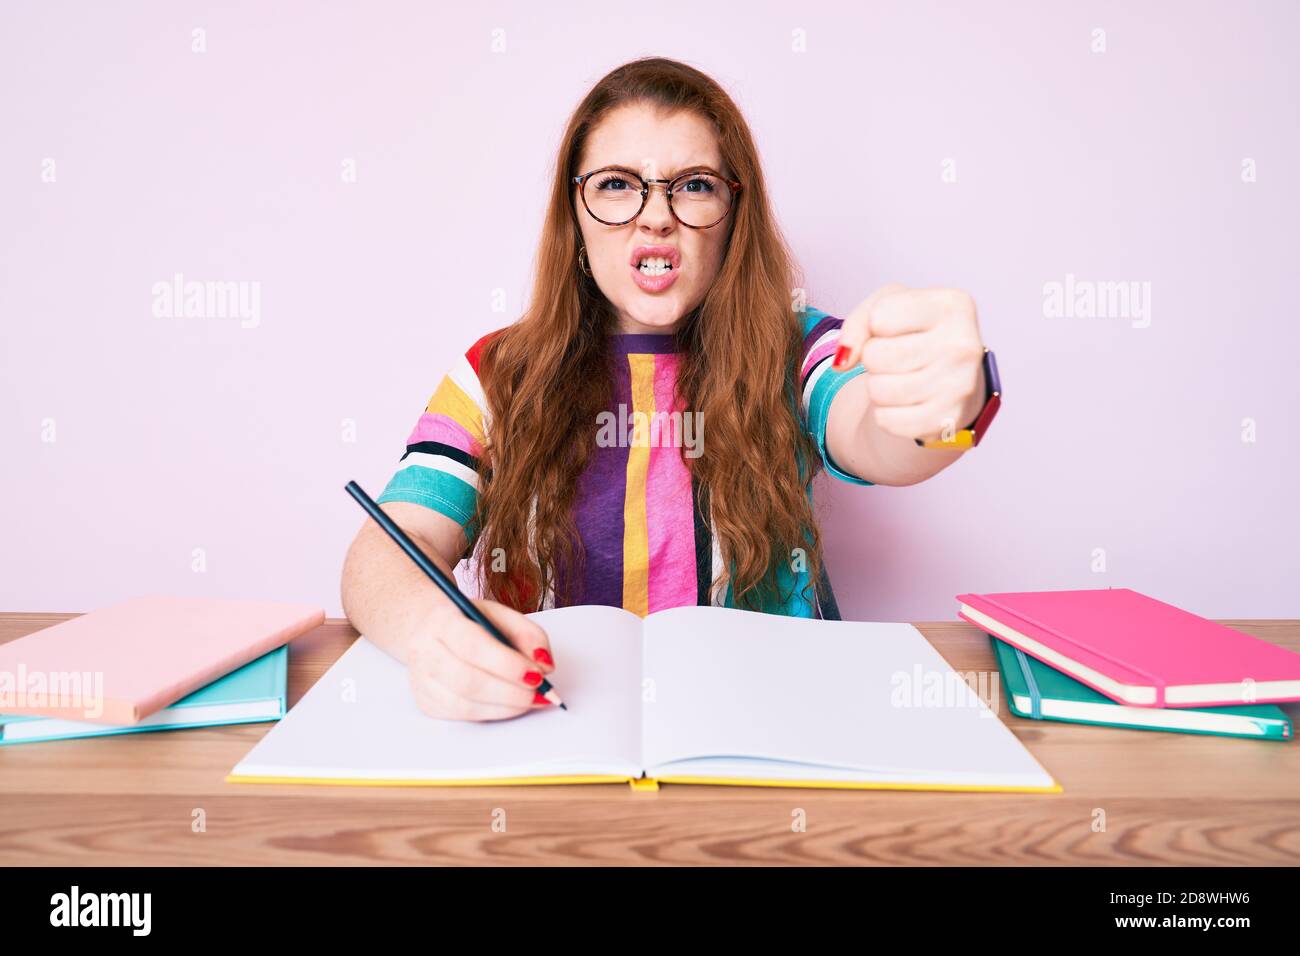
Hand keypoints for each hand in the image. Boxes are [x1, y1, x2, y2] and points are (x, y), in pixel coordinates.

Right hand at [407, 598, 556, 720]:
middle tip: (539, 692)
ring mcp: (420, 679)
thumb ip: (529, 635)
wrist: (430, 628)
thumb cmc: (469, 622)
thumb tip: (545, 666)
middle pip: (467, 680)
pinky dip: (492, 713)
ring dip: (505, 707)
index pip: (473, 646)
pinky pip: (462, 716)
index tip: (537, 675)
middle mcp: (424, 649)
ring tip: (530, 700)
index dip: (507, 665)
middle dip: (510, 691)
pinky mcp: (425, 701)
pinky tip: (509, 705)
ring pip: (464, 704)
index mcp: (442, 619)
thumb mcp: (501, 615)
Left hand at [832, 284, 986, 444]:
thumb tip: (842, 361)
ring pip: (878, 390)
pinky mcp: (948, 421)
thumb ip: (858, 323)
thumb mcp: (889, 308)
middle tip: (897, 358)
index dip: (876, 326)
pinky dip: (887, 413)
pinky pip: (886, 420)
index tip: (896, 329)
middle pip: (874, 355)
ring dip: (878, 386)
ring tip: (902, 378)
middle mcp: (962, 345)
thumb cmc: (917, 334)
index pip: (879, 317)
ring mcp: (959, 386)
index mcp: (952, 306)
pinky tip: (908, 402)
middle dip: (873, 359)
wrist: (952, 377)